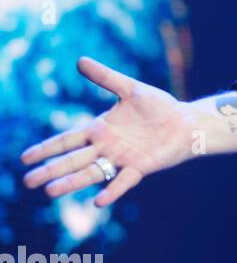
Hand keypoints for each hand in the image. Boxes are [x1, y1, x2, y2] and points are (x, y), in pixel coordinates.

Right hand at [20, 56, 197, 207]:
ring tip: (50, 192)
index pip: (66, 140)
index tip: (25, 157)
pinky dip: (112, 191)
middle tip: (28, 181)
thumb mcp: (130, 88)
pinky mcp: (141, 167)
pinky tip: (98, 201)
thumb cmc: (159, 107)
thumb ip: (105, 77)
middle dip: (50, 170)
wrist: (186, 122)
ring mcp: (122, 159)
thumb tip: (80, 60)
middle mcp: (106, 147)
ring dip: (71, 183)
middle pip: (73, 160)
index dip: (46, 148)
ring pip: (91, 173)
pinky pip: (123, 181)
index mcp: (100, 129)